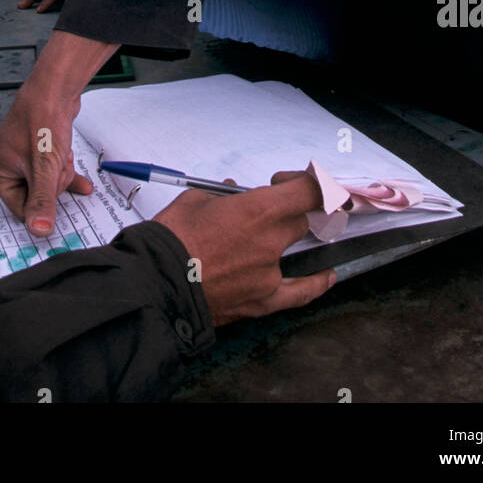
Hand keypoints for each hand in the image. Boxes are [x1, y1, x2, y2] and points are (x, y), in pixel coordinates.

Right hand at [0, 32, 117, 232]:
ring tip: (61, 154)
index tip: (52, 183)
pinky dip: (65, 173)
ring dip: (61, 173)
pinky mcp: (38, 151)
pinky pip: (53, 173)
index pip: (20, 208)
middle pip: (36, 197)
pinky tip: (82, 184)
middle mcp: (4, 166)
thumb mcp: (44, 168)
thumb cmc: (43, 120)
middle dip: (54, 183)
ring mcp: (21, 158)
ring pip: (48, 185)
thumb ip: (42, 202)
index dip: (42, 201)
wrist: (56, 88)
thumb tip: (38, 231)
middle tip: (55, 162)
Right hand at [155, 170, 336, 325]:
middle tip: (264, 212)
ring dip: (286, 240)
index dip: (309, 182)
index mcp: (258, 209)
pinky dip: (314, 284)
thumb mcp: (195, 199)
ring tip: (279, 236)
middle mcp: (271, 240)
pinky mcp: (261, 301)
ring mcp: (269, 273)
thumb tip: (231, 194)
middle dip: (285, 212)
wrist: (155, 282)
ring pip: (296, 249)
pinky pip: (299, 293)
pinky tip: (326, 276)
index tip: (297, 181)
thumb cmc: (171, 238)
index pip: (309, 190)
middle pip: (299, 220)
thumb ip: (222, 196)